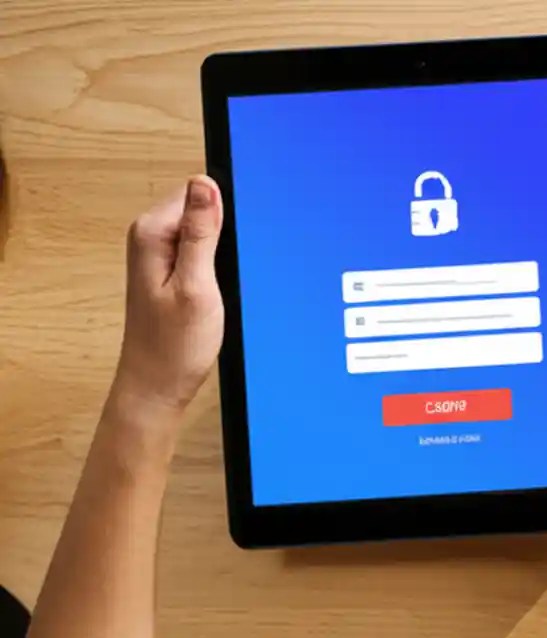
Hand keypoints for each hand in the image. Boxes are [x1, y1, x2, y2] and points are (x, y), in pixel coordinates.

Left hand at [111, 176, 223, 416]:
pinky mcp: (170, 269)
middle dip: (227, 232)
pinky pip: (202, 248)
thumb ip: (201, 233)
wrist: (158, 385)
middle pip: (202, 207)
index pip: (199, 192)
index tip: (237, 244)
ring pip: (205, 228)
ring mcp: (159, 253)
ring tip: (226, 282)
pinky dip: (219, 264)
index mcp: (152, 234)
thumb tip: (204, 184)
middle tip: (232, 270)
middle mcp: (150, 237)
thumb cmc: (175, 346)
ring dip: (225, 250)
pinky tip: (222, 287)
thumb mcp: (197, 286)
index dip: (227, 213)